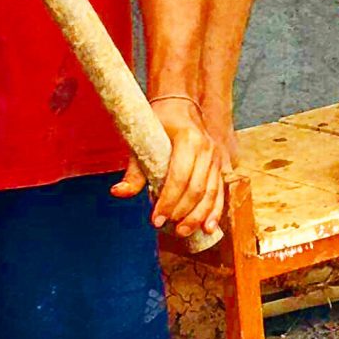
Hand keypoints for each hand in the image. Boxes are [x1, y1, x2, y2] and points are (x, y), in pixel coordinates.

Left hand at [115, 96, 228, 242]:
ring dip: (198, 216)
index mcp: (188, 140)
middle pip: (197, 189)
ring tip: (183, 231)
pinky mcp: (220, 166)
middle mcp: (207, 149)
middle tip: (167, 227)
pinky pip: (220, 192)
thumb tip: (119, 192)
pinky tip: (208, 227)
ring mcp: (216, 158)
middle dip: (181, 212)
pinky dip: (215, 211)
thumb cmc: (159, 123)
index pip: (180, 177)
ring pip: (211, 193)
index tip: (155, 219)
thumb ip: (134, 171)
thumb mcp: (143, 143)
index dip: (168, 201)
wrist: (181, 106)